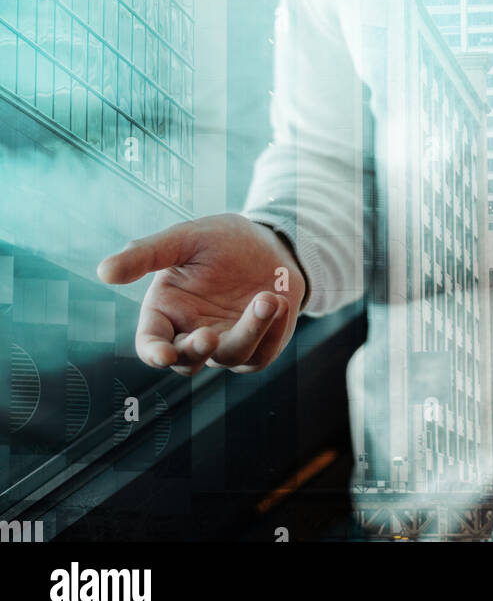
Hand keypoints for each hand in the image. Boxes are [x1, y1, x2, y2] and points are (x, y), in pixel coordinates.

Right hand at [97, 214, 306, 374]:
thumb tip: (103, 271)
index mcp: (166, 312)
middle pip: (187, 362)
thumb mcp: (184, 238)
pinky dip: (272, 330)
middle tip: (210, 334)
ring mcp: (226, 344)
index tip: (163, 355)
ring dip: (248, 332)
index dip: (154, 354)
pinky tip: (280, 300)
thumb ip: (146, 254)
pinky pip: (261, 353)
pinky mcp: (258, 348)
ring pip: (230, 357)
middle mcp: (192, 334)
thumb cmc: (221, 240)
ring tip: (267, 298)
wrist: (269, 240)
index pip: (151, 343)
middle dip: (198, 351)